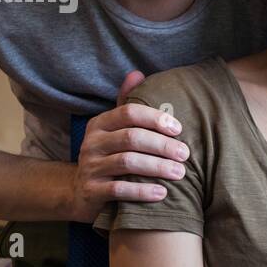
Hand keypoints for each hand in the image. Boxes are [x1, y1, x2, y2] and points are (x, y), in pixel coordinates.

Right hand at [66, 71, 190, 222]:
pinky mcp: (91, 191)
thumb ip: (126, 103)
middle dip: (162, 145)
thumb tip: (137, 73)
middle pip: (131, 138)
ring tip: (180, 173)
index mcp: (100, 124)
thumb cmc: (109, 155)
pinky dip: (142, 191)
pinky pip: (119, 189)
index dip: (155, 118)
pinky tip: (162, 193)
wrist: (81, 192)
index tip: (178, 129)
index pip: (129, 112)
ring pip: (127, 162)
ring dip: (157, 167)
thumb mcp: (114, 129)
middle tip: (185, 154)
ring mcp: (90, 167)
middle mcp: (92, 142)